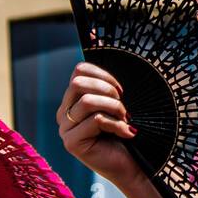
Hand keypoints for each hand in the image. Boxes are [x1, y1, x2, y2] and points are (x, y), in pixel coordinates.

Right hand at [57, 61, 140, 185]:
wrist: (134, 165)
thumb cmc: (127, 131)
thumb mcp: (119, 99)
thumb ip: (107, 75)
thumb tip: (95, 33)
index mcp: (72, 100)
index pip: (79, 71)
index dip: (104, 75)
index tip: (122, 90)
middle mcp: (63, 113)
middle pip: (79, 83)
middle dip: (108, 90)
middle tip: (124, 106)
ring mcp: (64, 129)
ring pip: (88, 101)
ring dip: (115, 108)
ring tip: (126, 119)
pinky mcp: (72, 143)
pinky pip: (95, 120)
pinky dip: (117, 125)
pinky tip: (126, 134)